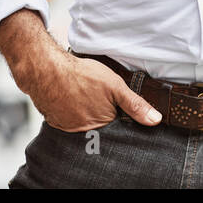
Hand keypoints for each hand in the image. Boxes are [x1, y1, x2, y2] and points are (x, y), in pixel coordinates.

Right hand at [22, 50, 162, 132]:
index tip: (117, 108)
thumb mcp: (116, 86)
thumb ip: (136, 105)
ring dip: (85, 113)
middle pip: (100, 127)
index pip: (117, 127)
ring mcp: (67, 128)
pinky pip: (68, 120)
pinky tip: (72, 99)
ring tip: (83, 96)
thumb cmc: (82, 76)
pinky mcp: (55, 123)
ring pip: (84, 123)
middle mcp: (84, 132)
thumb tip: (155, 120)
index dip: (119, 116)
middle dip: (102, 116)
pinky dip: (71, 112)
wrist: (46, 69)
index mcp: (102, 124)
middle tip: (95, 98)